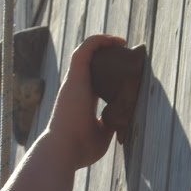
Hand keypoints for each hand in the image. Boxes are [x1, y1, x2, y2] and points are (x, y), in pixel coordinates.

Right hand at [46, 34, 124, 169]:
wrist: (62, 150)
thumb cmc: (80, 148)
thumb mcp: (102, 135)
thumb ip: (111, 124)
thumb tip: (125, 116)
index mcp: (82, 102)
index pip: (95, 82)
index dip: (109, 75)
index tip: (126, 73)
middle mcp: (75, 88)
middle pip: (92, 65)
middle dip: (108, 57)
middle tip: (127, 56)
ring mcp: (74, 80)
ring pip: (87, 52)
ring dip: (104, 44)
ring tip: (122, 44)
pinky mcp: (75, 75)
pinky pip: (86, 48)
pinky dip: (100, 40)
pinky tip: (117, 41)